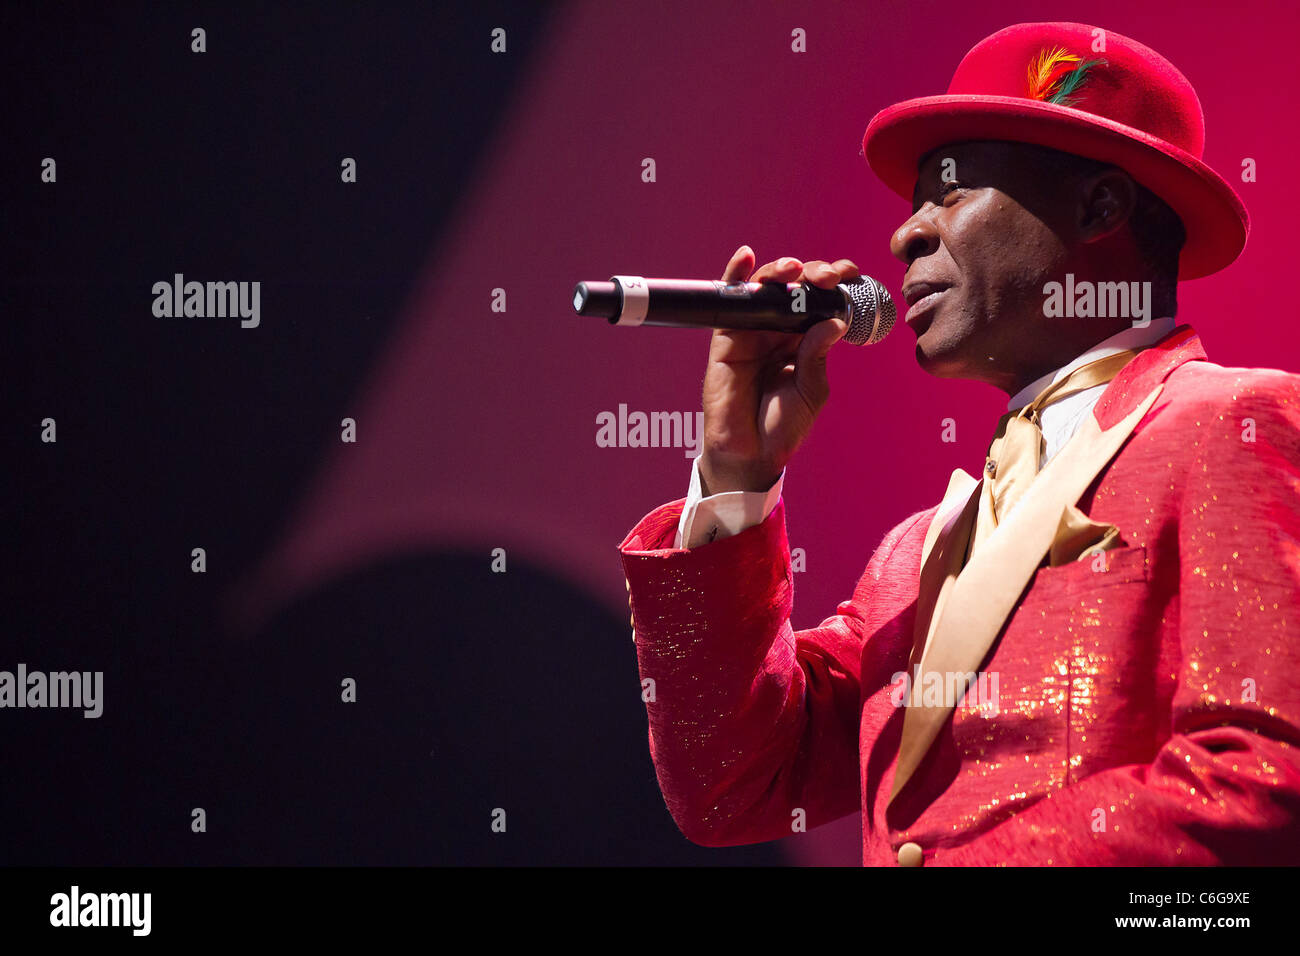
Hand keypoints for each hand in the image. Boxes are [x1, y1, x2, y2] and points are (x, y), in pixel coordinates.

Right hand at [697, 245, 858, 494]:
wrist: (752, 455)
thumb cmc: (782, 427)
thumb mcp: (811, 391)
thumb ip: (818, 356)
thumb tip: (833, 321)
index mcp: (804, 341)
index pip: (821, 302)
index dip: (836, 284)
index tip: (852, 274)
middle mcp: (778, 331)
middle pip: (795, 288)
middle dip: (813, 274)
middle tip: (828, 277)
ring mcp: (751, 332)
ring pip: (765, 289)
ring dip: (780, 271)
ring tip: (796, 270)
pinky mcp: (725, 340)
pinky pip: (729, 302)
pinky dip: (735, 276)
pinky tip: (745, 257)